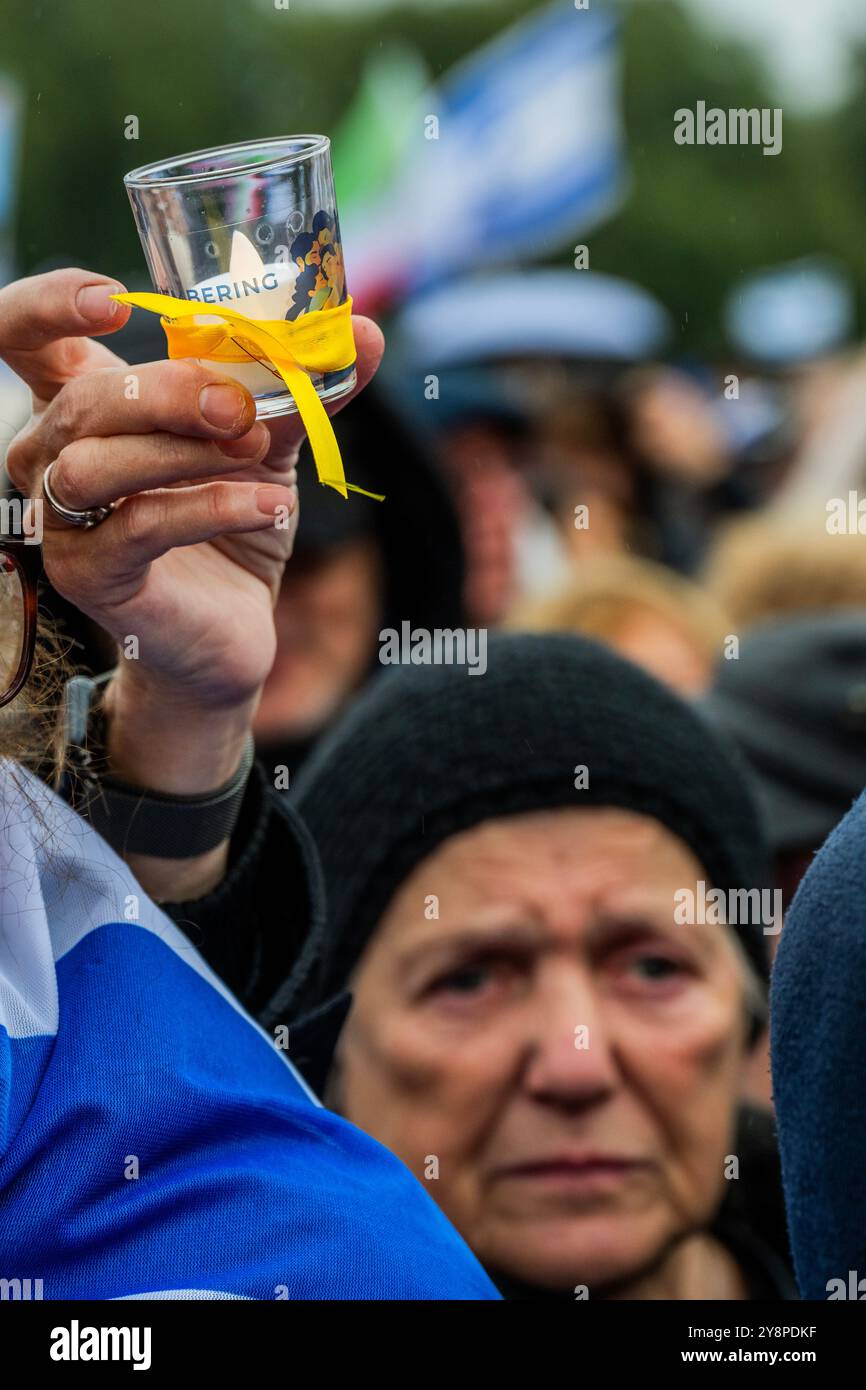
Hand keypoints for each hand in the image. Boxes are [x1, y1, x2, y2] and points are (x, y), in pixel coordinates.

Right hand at [0, 267, 383, 894]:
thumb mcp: (270, 445)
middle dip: (173, 391)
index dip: (49, 306)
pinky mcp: (93, 576)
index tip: (115, 299)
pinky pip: (140, 528)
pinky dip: (211, 508)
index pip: (25, 336)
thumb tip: (363, 331)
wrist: (232, 632)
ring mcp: (65, 522)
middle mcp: (54, 457)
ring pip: (94, 464)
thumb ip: (303, 385)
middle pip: (84, 398)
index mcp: (85, 406)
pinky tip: (269, 507)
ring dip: (184, 451)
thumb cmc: (232, 524)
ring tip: (259, 454)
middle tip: (244, 408)